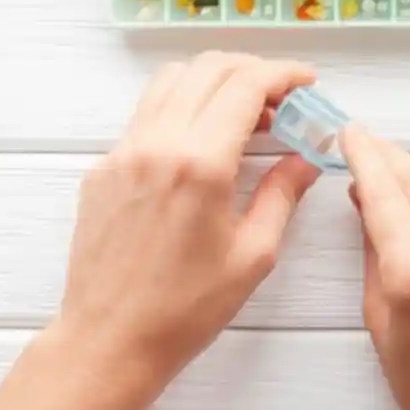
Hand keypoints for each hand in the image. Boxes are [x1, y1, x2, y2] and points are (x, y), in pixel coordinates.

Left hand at [0, 52, 320, 409]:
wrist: (110, 340)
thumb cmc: (183, 309)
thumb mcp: (253, 253)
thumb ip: (282, 194)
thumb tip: (305, 160)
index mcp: (199, 164)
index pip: (245, 85)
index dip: (283, 74)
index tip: (305, 81)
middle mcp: (157, 145)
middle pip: (209, 69)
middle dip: (253, 70)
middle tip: (282, 96)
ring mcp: (124, 153)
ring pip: (172, 80)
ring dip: (215, 80)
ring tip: (245, 113)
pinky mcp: (104, 168)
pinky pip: (147, 113)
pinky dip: (183, 106)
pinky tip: (203, 141)